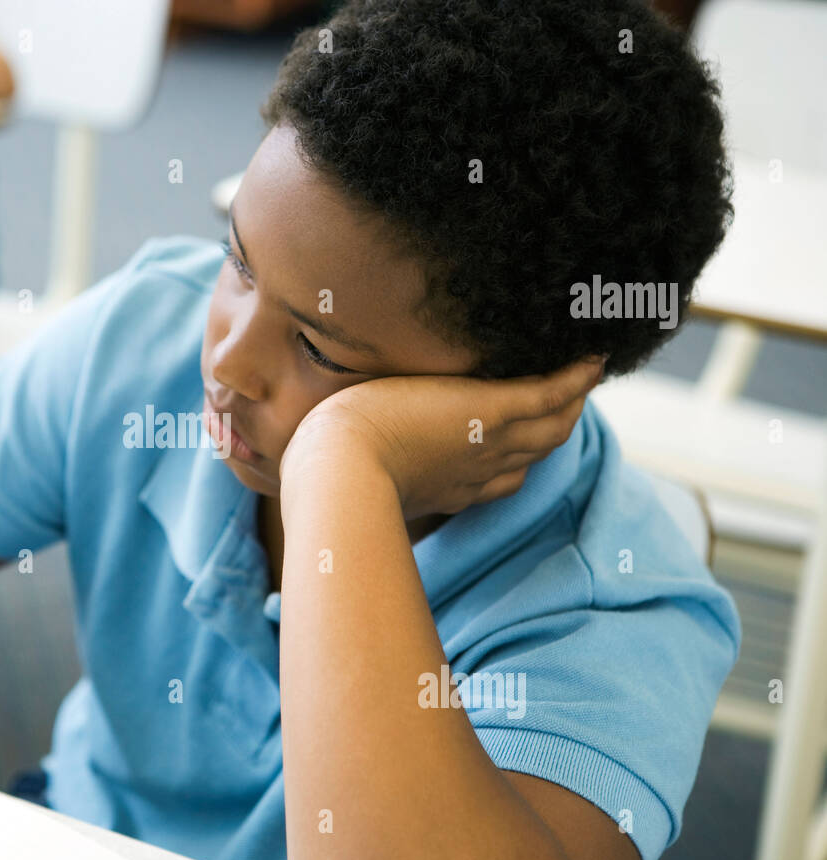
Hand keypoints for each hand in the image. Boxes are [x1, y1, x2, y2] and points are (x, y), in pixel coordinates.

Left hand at [279, 355, 606, 520]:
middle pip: (536, 447)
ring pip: (551, 421)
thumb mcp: (343, 462)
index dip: (517, 452)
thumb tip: (286, 441)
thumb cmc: (322, 475)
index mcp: (446, 484)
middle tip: (575, 392)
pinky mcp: (489, 411)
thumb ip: (343, 453)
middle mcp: (476, 468)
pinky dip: (576, 377)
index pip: (499, 470)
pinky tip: (594, 355)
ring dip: (573, 396)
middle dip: (557, 422)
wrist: (335, 475)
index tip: (525, 434)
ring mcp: (487, 440)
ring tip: (590, 365)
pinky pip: (549, 392)